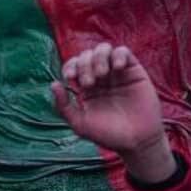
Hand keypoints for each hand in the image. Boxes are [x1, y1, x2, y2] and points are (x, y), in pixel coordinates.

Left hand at [51, 43, 175, 183]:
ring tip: (103, 74)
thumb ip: (64, 106)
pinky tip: (117, 68)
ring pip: (104, 49)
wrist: (136, 142)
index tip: (70, 77)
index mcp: (86, 87)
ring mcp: (118, 73)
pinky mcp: (134, 71)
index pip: (74, 66)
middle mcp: (101, 78)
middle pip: (87, 55)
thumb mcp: (80, 124)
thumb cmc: (108, 135)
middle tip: (90, 83)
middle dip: (85, 65)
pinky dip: (118, 54)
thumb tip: (54, 83)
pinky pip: (124, 51)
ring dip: (99, 57)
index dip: (71, 66)